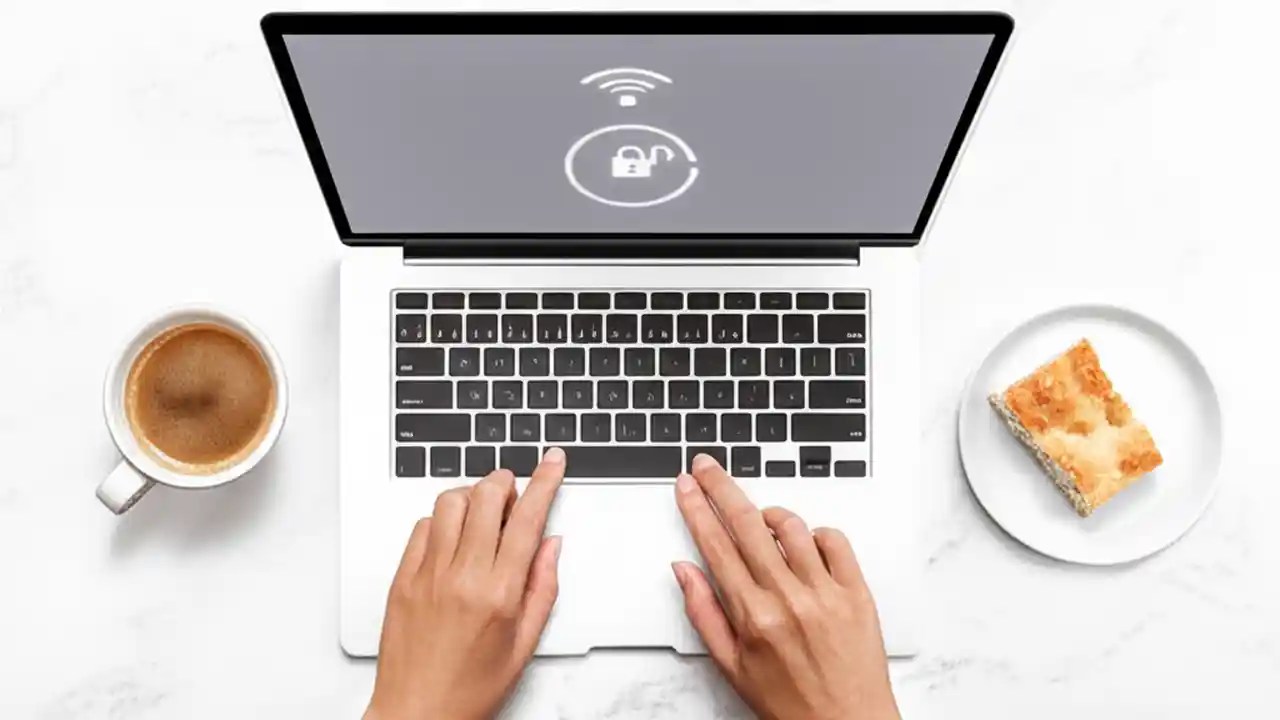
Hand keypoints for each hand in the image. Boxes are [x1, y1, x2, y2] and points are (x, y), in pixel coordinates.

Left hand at [365, 448, 565, 719]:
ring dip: (472, 495)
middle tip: (514, 490)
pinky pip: (422, 527)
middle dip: (505, 481)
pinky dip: (441, 519)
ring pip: (449, 502)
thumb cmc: (469, 689)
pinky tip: (452, 535)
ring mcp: (428, 573)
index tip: (552, 461)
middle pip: (486, 496)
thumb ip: (542, 588)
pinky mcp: (402, 578)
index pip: (527, 518)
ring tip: (483, 511)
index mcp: (499, 593)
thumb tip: (550, 544)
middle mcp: (462, 576)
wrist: (416, 714)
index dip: (544, 481)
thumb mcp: (524, 644)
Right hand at [672, 454, 899, 719]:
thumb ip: (704, 613)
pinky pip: (835, 541)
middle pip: (748, 523)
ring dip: (770, 513)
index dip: (697, 509)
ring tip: (760, 518)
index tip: (687, 486)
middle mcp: (788, 598)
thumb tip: (684, 570)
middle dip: (721, 487)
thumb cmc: (791, 704)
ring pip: (792, 526)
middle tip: (708, 467)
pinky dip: (817, 533)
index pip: (716, 545)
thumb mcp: (731, 666)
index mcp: (753, 616)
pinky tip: (806, 544)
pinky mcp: (857, 592)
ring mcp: (826, 592)